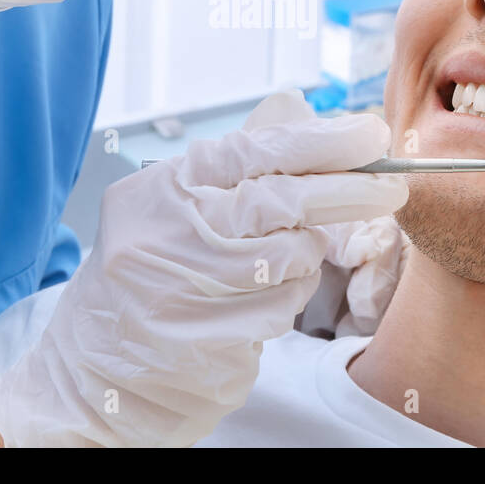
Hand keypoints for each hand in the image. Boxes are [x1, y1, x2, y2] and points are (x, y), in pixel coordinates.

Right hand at [0, 89, 407, 446]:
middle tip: (391, 189)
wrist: (93, 369)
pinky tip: (263, 298)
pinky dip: (287, 298)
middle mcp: (166, 233)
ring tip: (291, 256)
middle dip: (347, 192)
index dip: (319, 140)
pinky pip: (279, 308)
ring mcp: (183, 290)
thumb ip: (236, 165)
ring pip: (288, 257)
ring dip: (307, 255)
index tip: (370, 136)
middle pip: (279, 201)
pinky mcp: (206, 340)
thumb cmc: (147, 274)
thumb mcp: (173, 205)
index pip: (251, 150)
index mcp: (161, 189)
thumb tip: (307, 114)